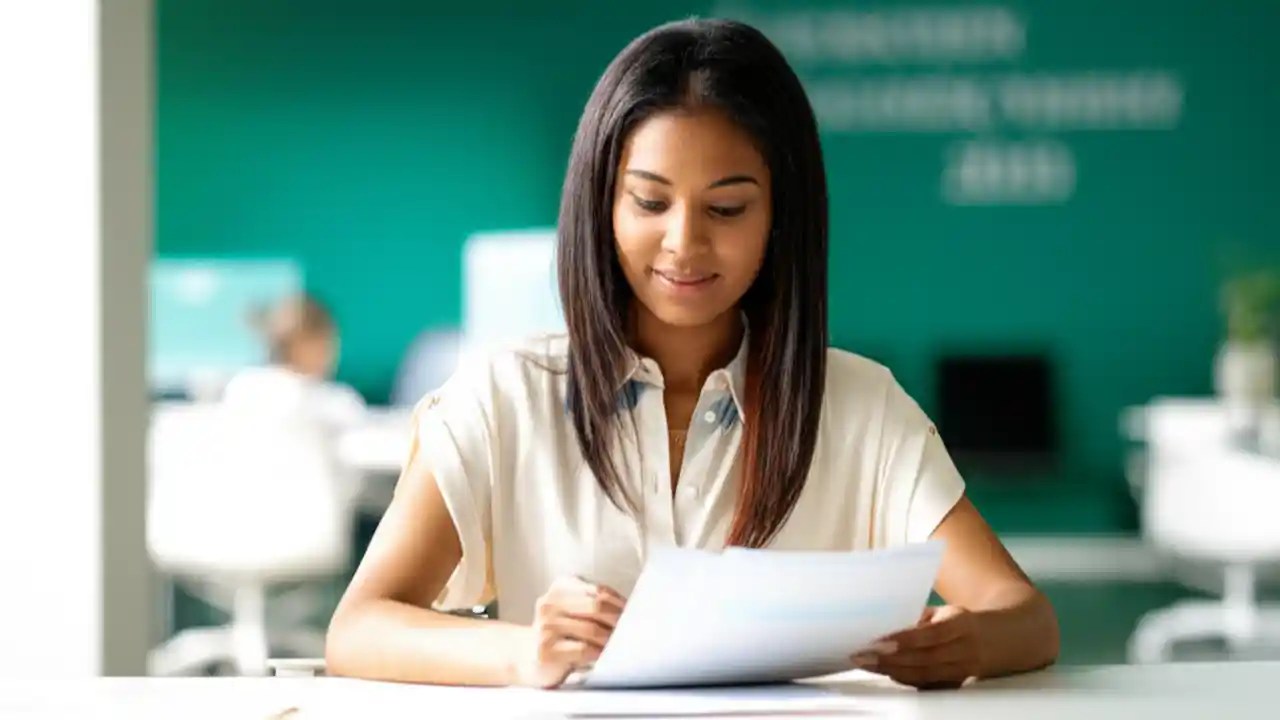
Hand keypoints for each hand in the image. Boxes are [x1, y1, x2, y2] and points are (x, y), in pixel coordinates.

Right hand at [512, 577, 625, 688]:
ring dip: (611, 638)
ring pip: (592, 629)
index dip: (620, 603)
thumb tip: (628, 610)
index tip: (633, 613)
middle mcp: (550, 603)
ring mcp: (547, 626)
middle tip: (631, 630)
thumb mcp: (570, 609)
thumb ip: (592, 603)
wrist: (523, 655)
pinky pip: (583, 649)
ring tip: (620, 643)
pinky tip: (603, 655)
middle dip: (618, 620)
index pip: (599, 590)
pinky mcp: (547, 650)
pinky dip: (599, 652)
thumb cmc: (555, 633)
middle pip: (597, 606)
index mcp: (560, 587)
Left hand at [851, 605, 982, 689]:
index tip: (879, 641)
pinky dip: (904, 679)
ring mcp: (962, 670)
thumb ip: (917, 618)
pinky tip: (885, 672)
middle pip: (925, 659)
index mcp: (961, 624)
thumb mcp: (944, 612)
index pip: (932, 634)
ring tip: (866, 664)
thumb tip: (885, 624)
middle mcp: (964, 649)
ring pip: (925, 675)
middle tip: (862, 656)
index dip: (906, 640)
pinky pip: (927, 685)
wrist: (1003, 640)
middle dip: (891, 659)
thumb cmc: (962, 622)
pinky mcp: (957, 684)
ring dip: (893, 671)